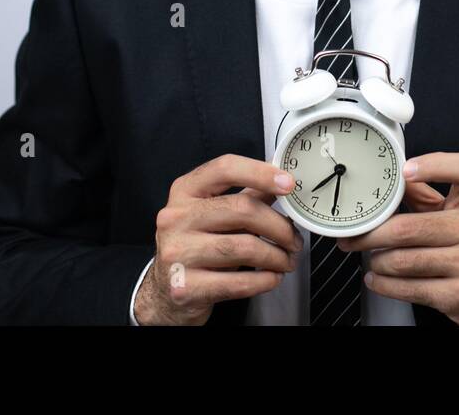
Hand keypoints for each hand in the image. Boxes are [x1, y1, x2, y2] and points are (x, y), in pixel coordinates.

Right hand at [135, 154, 302, 324]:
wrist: (164, 290)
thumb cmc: (195, 245)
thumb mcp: (213, 213)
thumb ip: (246, 196)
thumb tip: (282, 183)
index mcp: (185, 191)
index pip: (225, 168)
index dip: (260, 173)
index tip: (289, 184)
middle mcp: (176, 217)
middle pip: (242, 209)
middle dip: (279, 226)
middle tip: (294, 240)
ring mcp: (177, 252)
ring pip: (244, 247)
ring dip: (276, 256)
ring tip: (286, 261)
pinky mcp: (184, 287)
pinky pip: (237, 283)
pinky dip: (264, 280)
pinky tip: (272, 278)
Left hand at [338, 152, 458, 324]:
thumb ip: (426, 197)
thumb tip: (391, 182)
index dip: (435, 166)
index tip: (406, 171)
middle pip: (409, 228)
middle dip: (371, 235)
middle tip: (354, 236)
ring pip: (403, 260)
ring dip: (377, 261)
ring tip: (370, 259)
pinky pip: (409, 289)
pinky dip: (384, 285)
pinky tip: (377, 280)